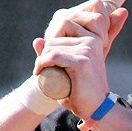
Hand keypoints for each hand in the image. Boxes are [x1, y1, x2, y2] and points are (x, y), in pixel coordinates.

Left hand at [32, 0, 129, 117]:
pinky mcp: (82, 61)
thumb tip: (37, 40)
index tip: (48, 58)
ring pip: (51, 46)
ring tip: (48, 73)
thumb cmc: (79, 88)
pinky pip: (53, 56)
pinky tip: (40, 73)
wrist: (94, 108)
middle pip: (55, 34)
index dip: (50, 40)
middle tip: (46, 67)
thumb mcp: (65, 67)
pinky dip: (42, 65)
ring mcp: (88, 49)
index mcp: (92, 37)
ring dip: (43, 60)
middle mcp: (92, 40)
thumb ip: (53, 52)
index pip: (63, 22)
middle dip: (46, 51)